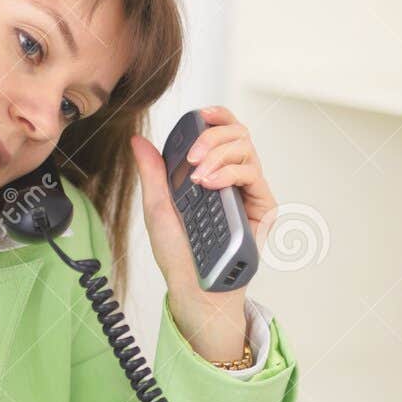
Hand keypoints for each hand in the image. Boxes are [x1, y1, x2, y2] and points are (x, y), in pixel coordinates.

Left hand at [131, 106, 277, 362]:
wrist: (192, 285)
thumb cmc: (178, 253)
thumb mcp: (157, 207)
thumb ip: (152, 172)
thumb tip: (138, 141)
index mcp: (211, 172)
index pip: (221, 132)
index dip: (214, 117)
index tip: (198, 116)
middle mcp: (233, 178)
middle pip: (237, 133)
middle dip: (213, 135)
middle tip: (192, 156)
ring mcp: (249, 191)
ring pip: (246, 148)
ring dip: (219, 154)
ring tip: (197, 177)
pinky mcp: (263, 207)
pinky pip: (252, 174)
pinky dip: (229, 172)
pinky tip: (210, 184)